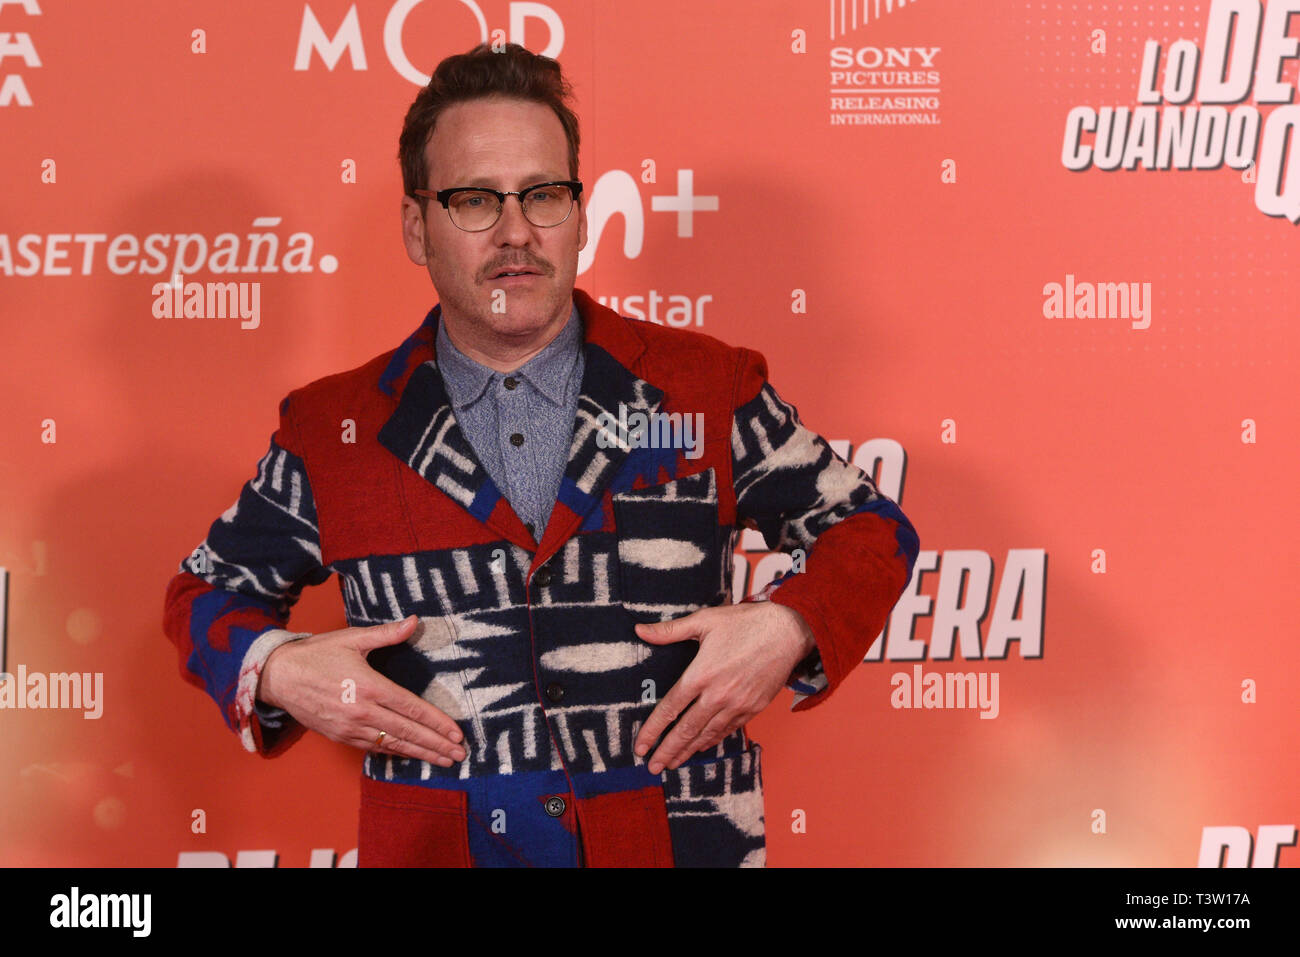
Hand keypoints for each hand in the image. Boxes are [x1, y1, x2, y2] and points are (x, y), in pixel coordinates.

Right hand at [256, 615, 465, 766]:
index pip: (412, 709)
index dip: (437, 722)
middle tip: (460, 754)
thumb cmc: (317, 654)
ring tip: (444, 761)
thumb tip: (415, 621)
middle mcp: (363, 712)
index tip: (457, 732)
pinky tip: (411, 755)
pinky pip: (374, 748)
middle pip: (408, 732)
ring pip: (393, 745)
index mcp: (370, 687)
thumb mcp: (352, 638)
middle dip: (436, 745)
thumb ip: (387, 633)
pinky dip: (396, 753)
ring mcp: (351, 728)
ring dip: (420, 754)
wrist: (278, 677)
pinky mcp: (340, 736)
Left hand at [632, 601, 815, 773]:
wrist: (788, 631)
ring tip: (672, 764)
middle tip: (652, 767)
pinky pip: (728, 730)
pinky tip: (701, 747)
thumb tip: (639, 630)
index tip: (640, 746)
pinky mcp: (753, 708)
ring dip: (688, 751)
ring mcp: (737, 705)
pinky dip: (712, 741)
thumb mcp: (705, 620)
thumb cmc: (746, 623)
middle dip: (667, 751)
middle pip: (686, 730)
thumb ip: (670, 630)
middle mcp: (717, 695)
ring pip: (706, 735)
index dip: (652, 730)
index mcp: (701, 674)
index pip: (670, 709)